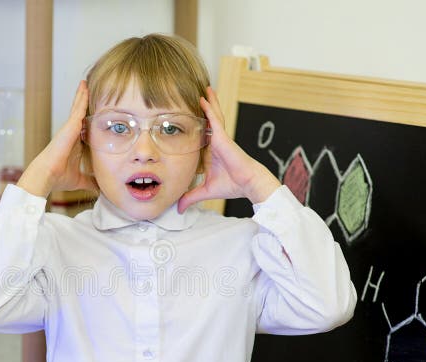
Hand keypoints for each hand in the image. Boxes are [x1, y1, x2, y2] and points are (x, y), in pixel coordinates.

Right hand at [17, 80, 96, 197]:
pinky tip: (85, 86)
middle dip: (84, 103)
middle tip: (90, 89)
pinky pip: (78, 108)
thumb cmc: (59, 177)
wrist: (47, 175)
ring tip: (86, 82)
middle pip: (80, 115)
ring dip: (83, 95)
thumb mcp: (80, 180)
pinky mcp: (69, 125)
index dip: (88, 119)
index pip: (84, 128)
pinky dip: (82, 97)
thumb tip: (100, 188)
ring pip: (78, 108)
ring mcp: (70, 128)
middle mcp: (71, 134)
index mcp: (75, 144)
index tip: (95, 112)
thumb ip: (90, 182)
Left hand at [177, 86, 279, 212]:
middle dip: (203, 109)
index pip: (200, 135)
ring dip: (208, 102)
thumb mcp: (205, 191)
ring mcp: (220, 138)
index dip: (194, 125)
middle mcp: (215, 142)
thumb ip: (190, 197)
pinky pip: (214, 120)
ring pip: (212, 116)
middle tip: (195, 94)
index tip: (185, 117)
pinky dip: (209, 109)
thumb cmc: (232, 185)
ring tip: (203, 88)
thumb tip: (177, 208)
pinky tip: (203, 98)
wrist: (248, 183)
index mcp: (210, 152)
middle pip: (208, 121)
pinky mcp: (223, 137)